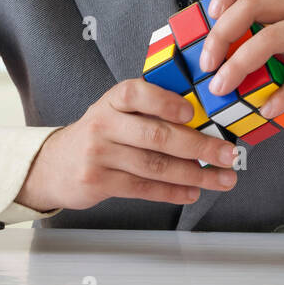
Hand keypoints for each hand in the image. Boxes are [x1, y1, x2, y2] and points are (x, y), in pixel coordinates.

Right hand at [17, 78, 239, 210]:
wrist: (55, 165)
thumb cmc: (101, 134)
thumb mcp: (117, 112)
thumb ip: (151, 111)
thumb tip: (204, 121)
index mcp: (112, 100)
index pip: (136, 92)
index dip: (165, 102)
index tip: (193, 113)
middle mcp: (104, 124)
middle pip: (156, 135)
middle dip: (199, 146)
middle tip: (228, 154)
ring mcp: (99, 154)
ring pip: (154, 166)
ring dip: (194, 174)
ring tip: (221, 179)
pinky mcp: (98, 182)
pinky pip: (143, 187)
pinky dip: (172, 191)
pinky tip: (193, 192)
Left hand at [196, 0, 283, 117]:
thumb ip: (280, 49)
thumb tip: (233, 70)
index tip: (207, 17)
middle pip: (253, 4)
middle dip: (221, 34)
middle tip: (206, 64)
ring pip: (272, 35)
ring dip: (241, 65)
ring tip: (224, 89)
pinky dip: (283, 92)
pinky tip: (270, 109)